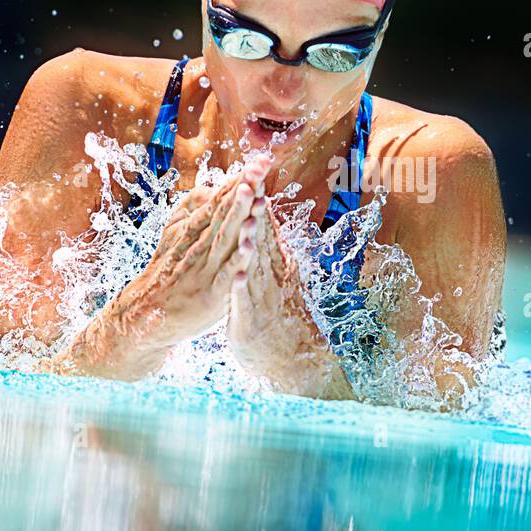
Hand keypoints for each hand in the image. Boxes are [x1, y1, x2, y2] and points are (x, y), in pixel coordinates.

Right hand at [137, 151, 273, 342]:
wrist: (147, 313)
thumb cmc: (167, 271)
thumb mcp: (174, 233)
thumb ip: (192, 208)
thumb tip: (209, 187)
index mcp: (197, 229)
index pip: (222, 200)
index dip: (241, 179)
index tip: (259, 159)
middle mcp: (201, 243)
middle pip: (226, 211)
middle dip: (244, 186)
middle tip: (260, 164)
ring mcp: (206, 267)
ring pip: (225, 236)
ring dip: (238, 214)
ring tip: (251, 192)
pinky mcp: (211, 292)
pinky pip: (225, 274)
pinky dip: (236, 260)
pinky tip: (249, 246)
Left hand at [227, 204, 345, 397]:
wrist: (291, 357)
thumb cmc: (278, 313)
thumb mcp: (276, 275)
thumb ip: (269, 245)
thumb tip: (261, 214)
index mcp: (276, 263)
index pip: (266, 225)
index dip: (259, 199)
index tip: (253, 173)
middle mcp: (272, 276)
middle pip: (263, 240)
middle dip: (257, 213)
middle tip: (253, 186)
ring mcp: (263, 298)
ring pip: (256, 268)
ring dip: (253, 246)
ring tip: (249, 225)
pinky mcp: (250, 321)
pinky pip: (246, 303)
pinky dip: (244, 289)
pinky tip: (240, 275)